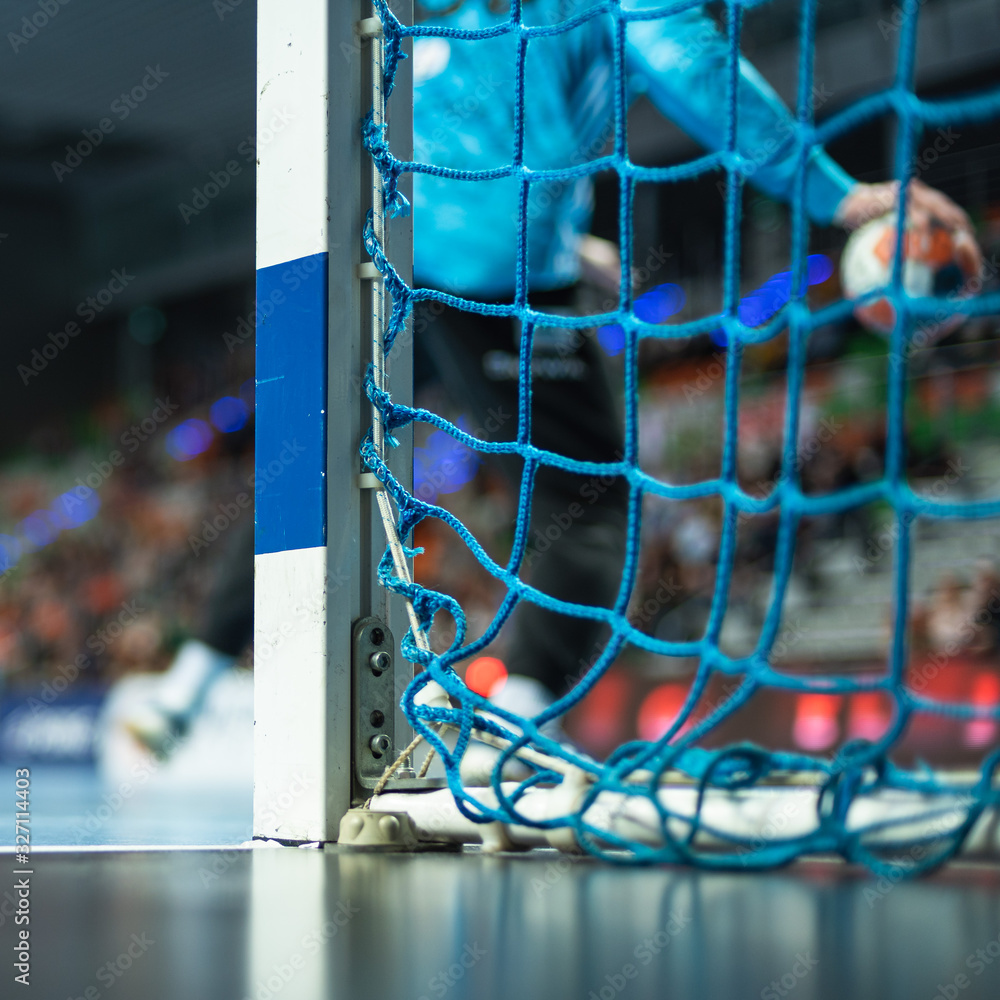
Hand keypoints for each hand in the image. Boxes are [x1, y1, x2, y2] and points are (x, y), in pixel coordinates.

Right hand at [834, 178, 980, 274]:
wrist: (837, 202)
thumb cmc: (853, 212)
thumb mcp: (876, 216)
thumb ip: (893, 221)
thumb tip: (897, 241)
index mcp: (909, 193)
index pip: (938, 202)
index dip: (952, 214)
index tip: (961, 230)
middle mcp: (911, 189)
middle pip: (941, 203)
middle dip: (956, 219)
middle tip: (967, 236)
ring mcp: (903, 193)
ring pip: (933, 208)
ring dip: (946, 224)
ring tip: (955, 240)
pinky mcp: (896, 200)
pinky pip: (915, 217)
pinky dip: (922, 232)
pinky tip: (924, 248)